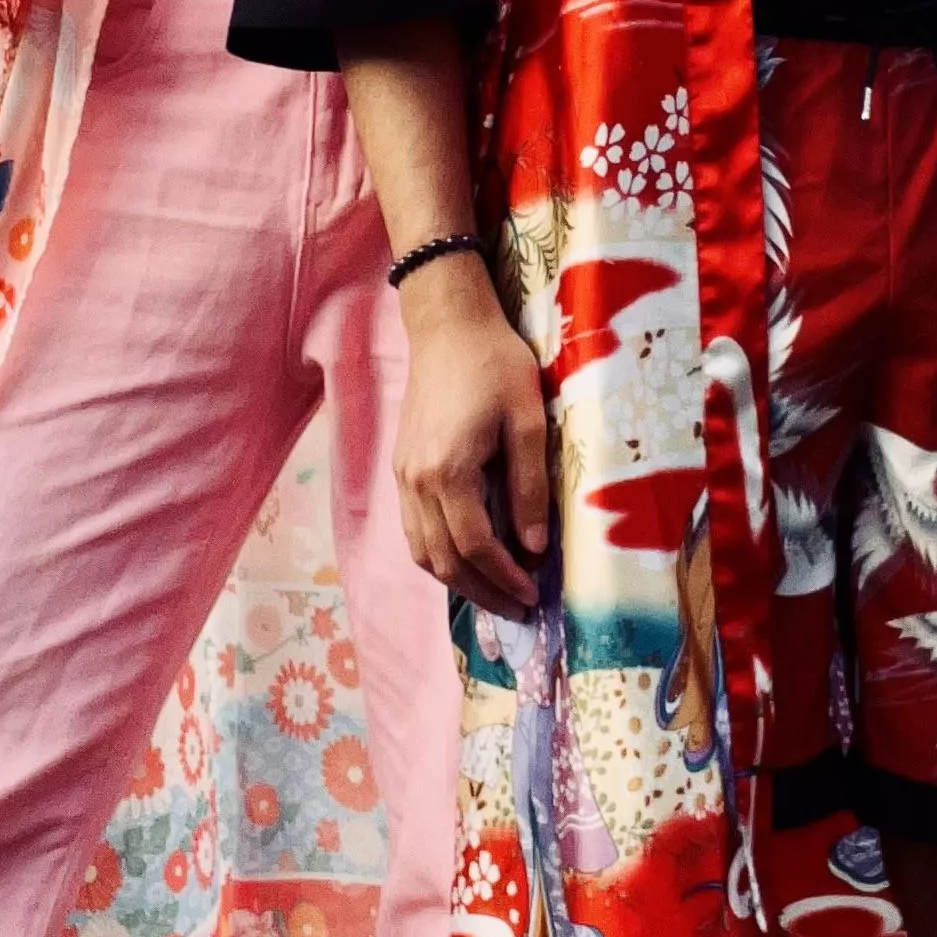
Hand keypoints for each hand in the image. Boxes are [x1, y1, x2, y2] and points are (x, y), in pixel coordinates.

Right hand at [391, 256, 553, 614]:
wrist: (448, 326)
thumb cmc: (495, 365)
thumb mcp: (527, 422)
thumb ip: (529, 487)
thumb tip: (534, 547)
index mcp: (447, 472)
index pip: (474, 547)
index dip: (505, 577)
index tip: (533, 595)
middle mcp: (415, 482)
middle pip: (442, 560)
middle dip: (482, 592)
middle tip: (518, 610)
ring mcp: (402, 477)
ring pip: (421, 551)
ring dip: (457, 581)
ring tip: (495, 594)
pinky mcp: (401, 469)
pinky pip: (414, 530)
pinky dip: (439, 555)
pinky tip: (467, 560)